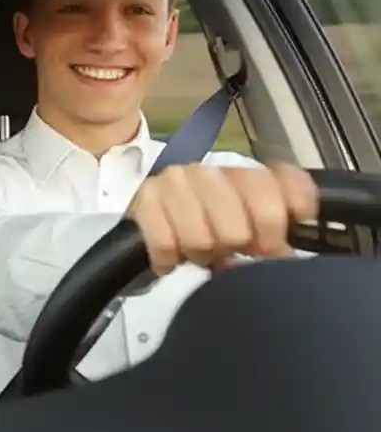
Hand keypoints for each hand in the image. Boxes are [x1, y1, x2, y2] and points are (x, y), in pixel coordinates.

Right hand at [125, 162, 317, 274]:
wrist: (153, 214)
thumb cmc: (211, 222)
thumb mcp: (252, 220)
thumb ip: (280, 222)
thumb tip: (287, 246)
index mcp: (243, 172)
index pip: (278, 189)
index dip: (277, 229)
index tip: (272, 246)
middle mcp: (208, 171)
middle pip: (237, 232)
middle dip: (234, 250)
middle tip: (228, 250)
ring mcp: (174, 182)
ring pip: (200, 241)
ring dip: (200, 255)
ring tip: (199, 251)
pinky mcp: (144, 200)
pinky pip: (166, 245)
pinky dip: (169, 260)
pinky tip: (172, 257)